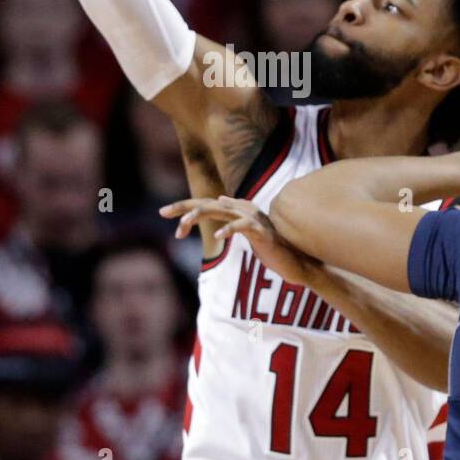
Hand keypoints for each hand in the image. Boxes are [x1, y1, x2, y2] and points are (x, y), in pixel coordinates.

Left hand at [161, 196, 322, 288]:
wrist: (297, 261)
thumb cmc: (272, 246)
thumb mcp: (248, 229)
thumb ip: (234, 215)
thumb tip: (222, 198)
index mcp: (238, 209)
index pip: (206, 203)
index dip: (185, 207)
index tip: (163, 213)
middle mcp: (244, 209)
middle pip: (208, 203)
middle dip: (184, 207)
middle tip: (162, 212)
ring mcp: (253, 219)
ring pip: (221, 210)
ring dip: (199, 216)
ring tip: (182, 226)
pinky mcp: (262, 231)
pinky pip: (242, 227)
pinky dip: (229, 229)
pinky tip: (216, 236)